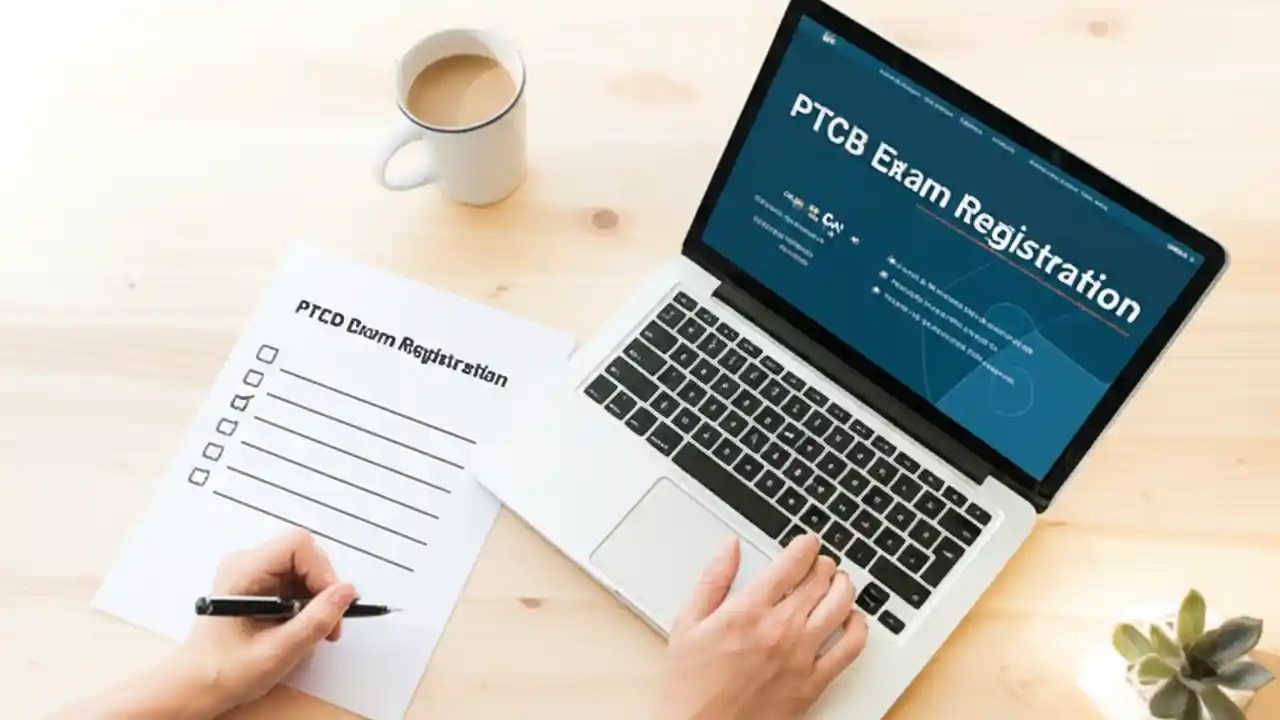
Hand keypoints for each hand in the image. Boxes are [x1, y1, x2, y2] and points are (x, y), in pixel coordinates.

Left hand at [177, 529, 356, 713]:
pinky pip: (296, 580)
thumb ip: (315, 620)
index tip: (332, 604)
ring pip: (304, 568)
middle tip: (330, 626)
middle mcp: (246, 563)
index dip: (322, 570)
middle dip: (324, 588)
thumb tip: (347, 592)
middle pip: (304, 555)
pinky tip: (303, 627)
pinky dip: (308, 603)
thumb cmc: (225, 671)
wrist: (196, 685)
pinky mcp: (258, 583)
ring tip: (318, 631)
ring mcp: (252, 572)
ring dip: (318, 598)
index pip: (297, 545)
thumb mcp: (277, 651)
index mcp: (243, 571)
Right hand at [654, 534, 867, 719]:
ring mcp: (800, 656)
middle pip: (821, 580)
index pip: (793, 562)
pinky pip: (850, 648)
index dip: (806, 545)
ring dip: (843, 587)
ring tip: (837, 583)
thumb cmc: (691, 683)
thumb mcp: (689, 622)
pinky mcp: (813, 682)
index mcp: (748, 610)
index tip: (808, 543)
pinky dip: (858, 627)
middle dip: (824, 564)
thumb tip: (730, 546)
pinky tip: (851, 620)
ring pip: (841, 605)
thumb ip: (713, 578)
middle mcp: (779, 629)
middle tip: (821, 563)